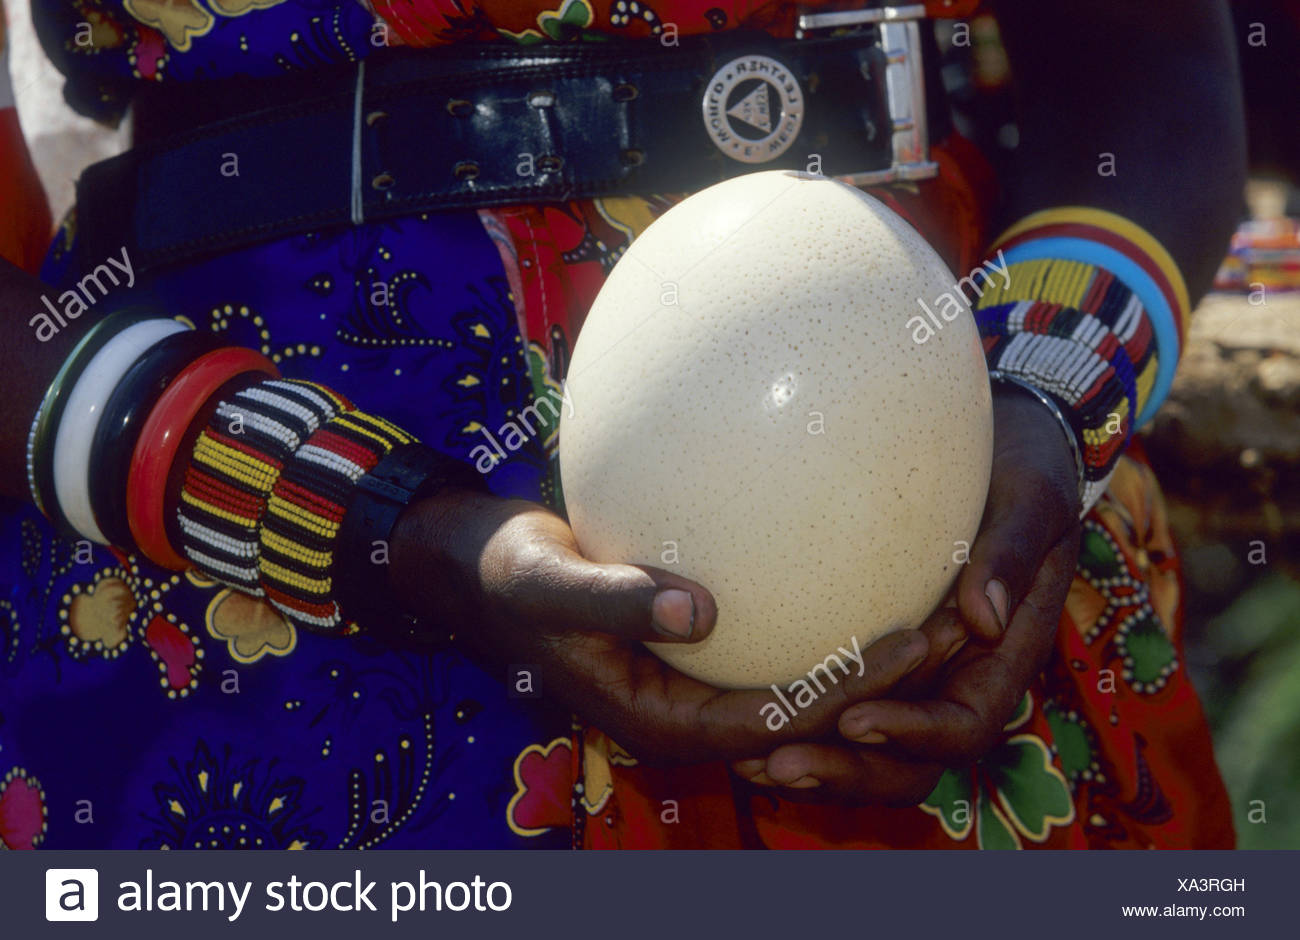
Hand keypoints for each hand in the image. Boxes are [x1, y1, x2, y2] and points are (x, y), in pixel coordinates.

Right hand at [388, 488, 947, 765]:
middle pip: (802, 717)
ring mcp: (693, 689)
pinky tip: (862, 574)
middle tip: (950, 629)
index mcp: (655, 720)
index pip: (771, 721)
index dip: (844, 693)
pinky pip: (773, 653)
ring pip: (795, 690)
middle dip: (877, 689)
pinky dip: (822, 627)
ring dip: (863, 664)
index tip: (908, 643)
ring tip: (932, 606)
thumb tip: (699, 613)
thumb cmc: (506, 575)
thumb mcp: (544, 581)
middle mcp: (685, 714)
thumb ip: (612, 601)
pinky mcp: (696, 656)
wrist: (480, 572)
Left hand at [730, 386, 1082, 802]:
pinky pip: (842, 706)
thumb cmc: (1022, 469)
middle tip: (777, 766)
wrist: (1005, 451)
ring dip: (817, 765)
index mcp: (1003, 657)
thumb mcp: (1031, 499)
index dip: (912, 735)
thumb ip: (1012, 554)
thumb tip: (984, 617)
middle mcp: (959, 679)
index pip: (963, 727)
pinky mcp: (880, 656)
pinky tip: (740, 727)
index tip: (852, 720)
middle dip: (849, 775)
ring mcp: (918, 674)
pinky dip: (801, 726)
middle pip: (910, 763)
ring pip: (873, 753)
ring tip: (745, 764)